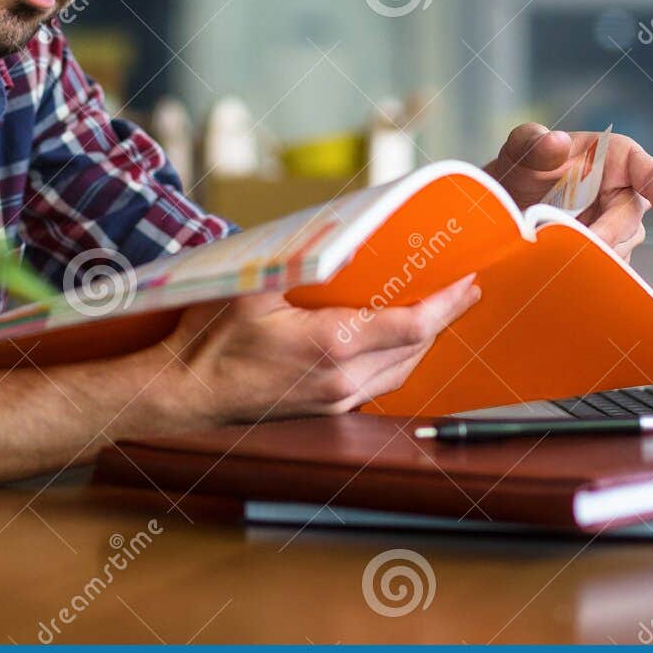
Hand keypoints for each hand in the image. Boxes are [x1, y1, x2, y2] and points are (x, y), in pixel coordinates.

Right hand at [159, 274, 481, 422]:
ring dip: (422, 342)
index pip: (411, 326)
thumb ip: (300, 263)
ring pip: (401, 372)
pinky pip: (378, 385)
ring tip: (437, 312)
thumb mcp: (252, 286)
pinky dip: (397, 360)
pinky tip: (394, 342)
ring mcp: (335, 402)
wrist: (184, 392)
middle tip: (463, 291)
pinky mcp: (326, 411)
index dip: (446, 304)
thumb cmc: (209, 338)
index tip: (468, 284)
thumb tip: (342, 241)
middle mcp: (342, 381)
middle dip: (443, 319)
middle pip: (415, 351)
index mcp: (331, 347)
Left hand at [486, 123, 652, 259]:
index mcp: (620, 159)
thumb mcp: (523, 149)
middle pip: (631, 223)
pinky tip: (559, 265)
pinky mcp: (607, 252)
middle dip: (605, 236)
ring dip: (590, 254)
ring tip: (550, 246)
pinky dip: (585, 270)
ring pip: (619, 249)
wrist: (508, 202)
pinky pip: (607, 269)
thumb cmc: (525, 167)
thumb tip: (555, 141)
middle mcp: (626, 193)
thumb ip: (534, 143)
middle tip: (572, 245)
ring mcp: (618, 226)